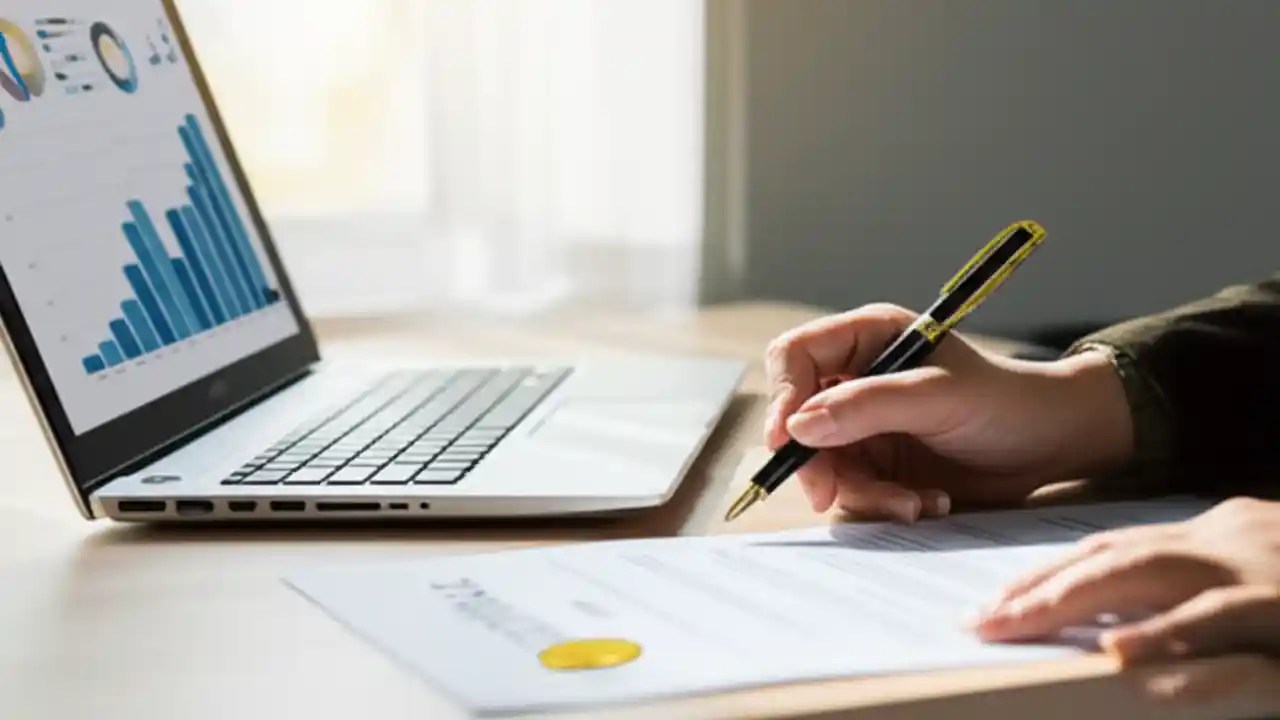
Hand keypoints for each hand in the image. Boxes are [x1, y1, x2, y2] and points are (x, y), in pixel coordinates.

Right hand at [764, 304, 1134, 521]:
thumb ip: (868, 406)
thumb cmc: (1005, 402)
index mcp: (866, 338)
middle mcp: (857, 379)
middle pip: (796, 419)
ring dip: (862, 492)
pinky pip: (854, 491)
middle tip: (829, 493)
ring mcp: (865, 425)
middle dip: (815, 461)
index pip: (795, 357)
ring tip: (914, 502)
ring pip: (823, 463)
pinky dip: (885, 504)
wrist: (1052, 444)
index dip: (783, 396)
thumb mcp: (938, 397)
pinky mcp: (880, 465)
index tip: (788, 440)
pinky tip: (927, 503)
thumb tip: (799, 426)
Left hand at [976, 497, 1279, 664]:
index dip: (1046, 575)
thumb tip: (1121, 630)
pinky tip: (1118, 652)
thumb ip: (1191, 597)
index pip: (1109, 548)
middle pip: (1109, 556)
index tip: (994, 602)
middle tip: (978, 619)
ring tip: (1010, 623)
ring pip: (1145, 573)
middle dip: (1037, 586)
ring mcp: (1249, 571)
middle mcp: (1220, 541)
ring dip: (1071, 598)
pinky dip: (1164, 634)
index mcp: (1208, 535)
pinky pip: (1218, 619)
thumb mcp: (1254, 584)